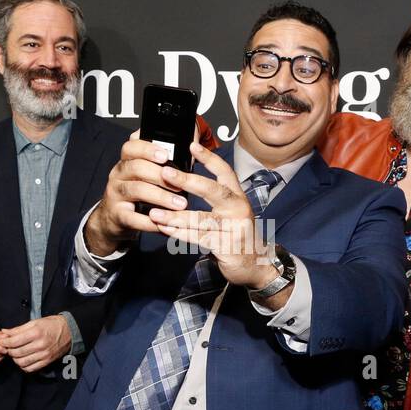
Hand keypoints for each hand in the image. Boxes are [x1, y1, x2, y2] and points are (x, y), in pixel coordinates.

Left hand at [0, 315, 71, 371]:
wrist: (69, 331)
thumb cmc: (51, 324)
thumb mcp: (34, 322)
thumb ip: (18, 329)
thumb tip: (4, 332)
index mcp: (36, 333)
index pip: (14, 341)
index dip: (4, 342)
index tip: (0, 341)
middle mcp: (40, 345)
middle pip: (16, 353)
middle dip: (8, 351)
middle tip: (6, 347)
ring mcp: (44, 355)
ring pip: (22, 362)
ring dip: (15, 359)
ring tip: (15, 353)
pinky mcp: (47, 361)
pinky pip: (30, 368)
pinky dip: (23, 366)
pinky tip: (23, 359)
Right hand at [84, 128, 194, 255]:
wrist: (113, 219)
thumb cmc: (138, 194)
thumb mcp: (146, 176)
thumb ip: (162, 165)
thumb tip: (192, 153)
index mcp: (127, 161)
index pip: (131, 147)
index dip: (148, 148)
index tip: (166, 155)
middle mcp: (118, 174)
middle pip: (135, 167)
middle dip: (159, 174)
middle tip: (180, 183)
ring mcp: (115, 194)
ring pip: (136, 190)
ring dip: (160, 197)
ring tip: (181, 204)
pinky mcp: (117, 215)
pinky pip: (133, 217)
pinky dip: (150, 221)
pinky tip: (165, 223)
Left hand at [148, 142, 277, 290]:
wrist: (255, 264)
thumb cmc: (236, 234)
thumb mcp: (231, 211)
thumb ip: (214, 197)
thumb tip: (183, 179)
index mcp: (238, 196)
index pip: (225, 172)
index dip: (209, 157)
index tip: (191, 145)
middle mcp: (238, 208)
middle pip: (213, 191)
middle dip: (187, 180)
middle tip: (165, 173)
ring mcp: (235, 228)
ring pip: (201, 219)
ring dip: (175, 216)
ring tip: (155, 212)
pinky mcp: (227, 247)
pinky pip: (199, 239)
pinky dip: (180, 234)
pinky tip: (165, 229)